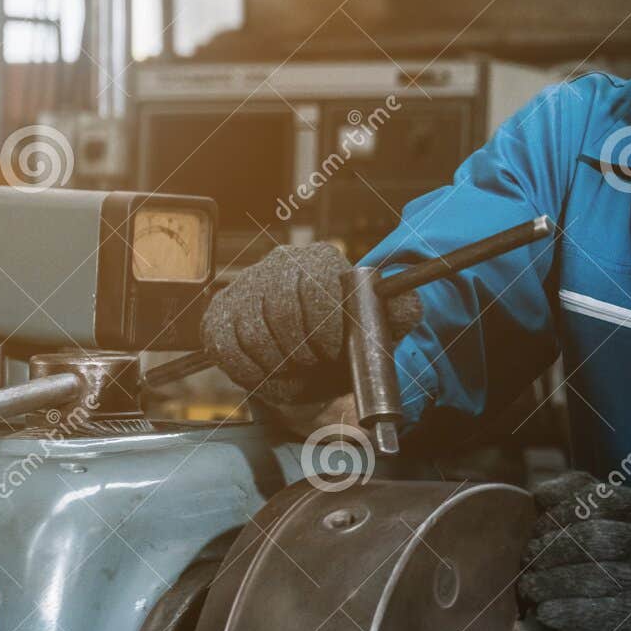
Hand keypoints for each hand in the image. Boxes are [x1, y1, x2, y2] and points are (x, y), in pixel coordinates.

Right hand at [201, 244, 421, 403]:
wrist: (311, 368)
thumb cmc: (345, 345)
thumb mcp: (376, 332)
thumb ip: (398, 315)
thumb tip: (409, 303)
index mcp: (320, 260)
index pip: (313, 285)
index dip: (323, 327)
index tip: (333, 353)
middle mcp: (280, 263)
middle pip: (279, 307)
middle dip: (300, 348)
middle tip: (313, 364)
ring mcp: (246, 285)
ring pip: (253, 330)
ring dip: (278, 362)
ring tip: (295, 368)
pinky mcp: (220, 313)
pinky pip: (228, 346)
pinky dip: (251, 369)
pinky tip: (271, 370)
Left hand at [518, 472, 630, 630]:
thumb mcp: (626, 514)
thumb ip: (584, 496)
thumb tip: (541, 494)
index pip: (592, 501)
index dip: (557, 515)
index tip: (536, 531)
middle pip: (587, 539)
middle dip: (548, 550)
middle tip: (527, 562)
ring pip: (587, 576)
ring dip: (548, 583)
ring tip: (528, 587)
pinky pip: (594, 614)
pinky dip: (563, 612)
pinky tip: (545, 612)